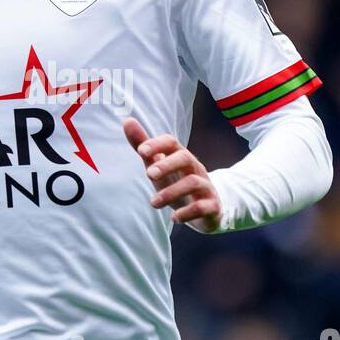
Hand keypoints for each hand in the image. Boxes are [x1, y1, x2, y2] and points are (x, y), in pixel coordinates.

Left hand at [123, 116, 223, 232]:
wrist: (207, 209)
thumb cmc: (177, 183)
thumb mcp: (159, 166)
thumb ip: (144, 147)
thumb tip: (127, 121)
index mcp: (181, 156)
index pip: (171, 142)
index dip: (157, 144)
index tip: (141, 151)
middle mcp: (195, 168)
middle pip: (185, 158)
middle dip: (167, 165)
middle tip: (149, 174)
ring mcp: (206, 187)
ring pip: (193, 183)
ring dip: (171, 192)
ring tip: (153, 203)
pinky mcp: (212, 206)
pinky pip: (203, 207)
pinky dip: (187, 213)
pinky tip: (174, 218)